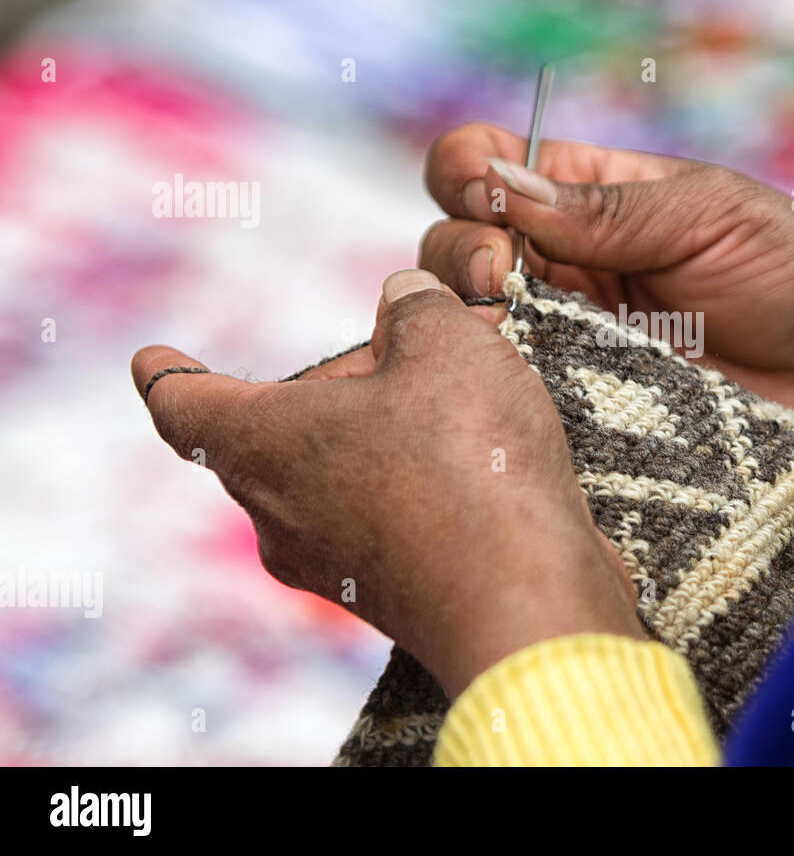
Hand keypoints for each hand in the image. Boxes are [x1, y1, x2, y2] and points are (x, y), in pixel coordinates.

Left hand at [131, 270, 643, 697]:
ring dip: (399, 426)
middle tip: (435, 339)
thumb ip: (417, 306)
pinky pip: (391, 516)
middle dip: (355, 378)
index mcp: (262, 444)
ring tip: (479, 390)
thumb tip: (407, 305)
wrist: (527, 603)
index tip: (152, 358)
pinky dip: (425, 479)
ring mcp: (333, 564)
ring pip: (346, 470)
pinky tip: (492, 457)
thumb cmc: (471, 464)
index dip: (169, 371)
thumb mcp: (448, 343)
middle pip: (290, 426)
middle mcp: (279, 512)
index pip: (184, 402)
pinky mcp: (391, 595)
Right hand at [419, 123, 793, 443]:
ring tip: (506, 332)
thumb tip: (502, 182)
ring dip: (465, 318)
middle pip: (455, 243)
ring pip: (467, 321)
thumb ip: (609, 206)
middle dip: (461, 252)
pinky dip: (494, 385)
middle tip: (506, 279)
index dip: (466, 173)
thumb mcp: (712, 217)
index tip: (489, 203)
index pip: (485, 165)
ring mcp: (566, 338)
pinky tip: (512, 386)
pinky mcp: (579, 406)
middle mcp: (563, 265)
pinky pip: (512, 393)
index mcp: (589, 196)